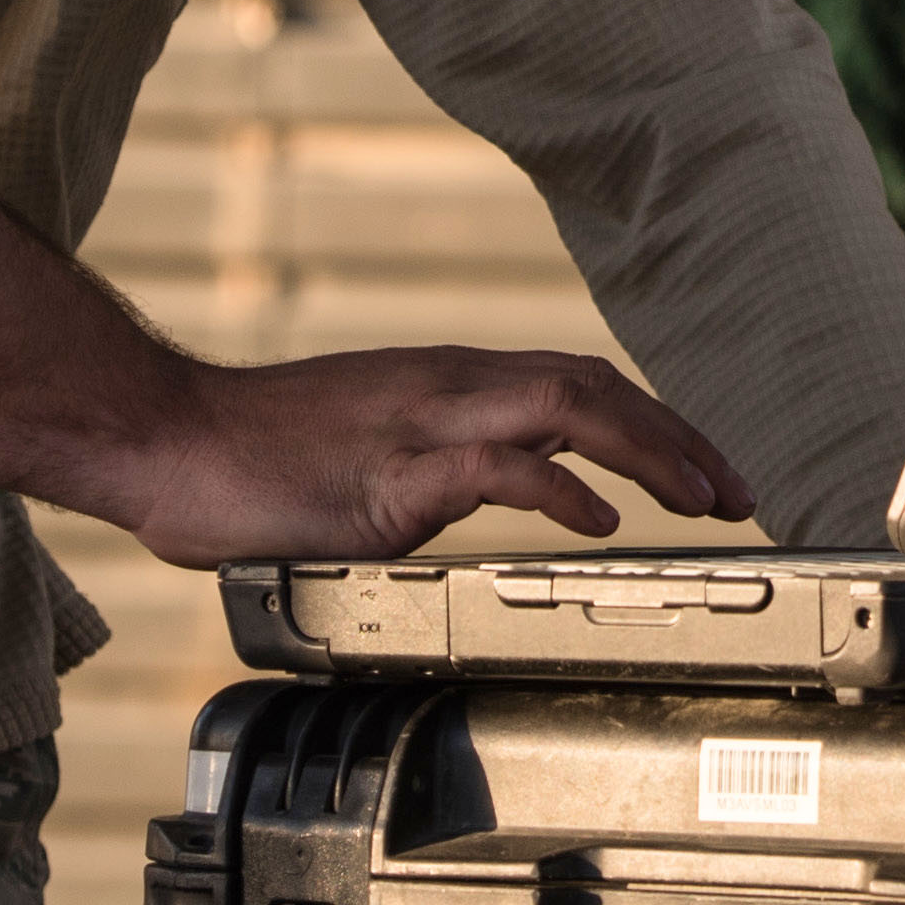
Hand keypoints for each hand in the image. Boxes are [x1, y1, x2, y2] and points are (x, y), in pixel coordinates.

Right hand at [102, 345, 754, 566]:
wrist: (165, 438)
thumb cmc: (250, 457)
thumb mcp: (367, 459)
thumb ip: (433, 473)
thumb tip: (488, 506)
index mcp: (447, 384)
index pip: (577, 385)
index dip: (653, 422)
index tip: (707, 469)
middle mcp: (448, 386)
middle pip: (594, 387)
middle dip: (679, 437)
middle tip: (738, 492)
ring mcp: (422, 422)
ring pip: (566, 407)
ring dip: (648, 451)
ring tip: (704, 498)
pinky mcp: (389, 471)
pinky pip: (494, 466)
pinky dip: (558, 487)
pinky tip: (597, 521)